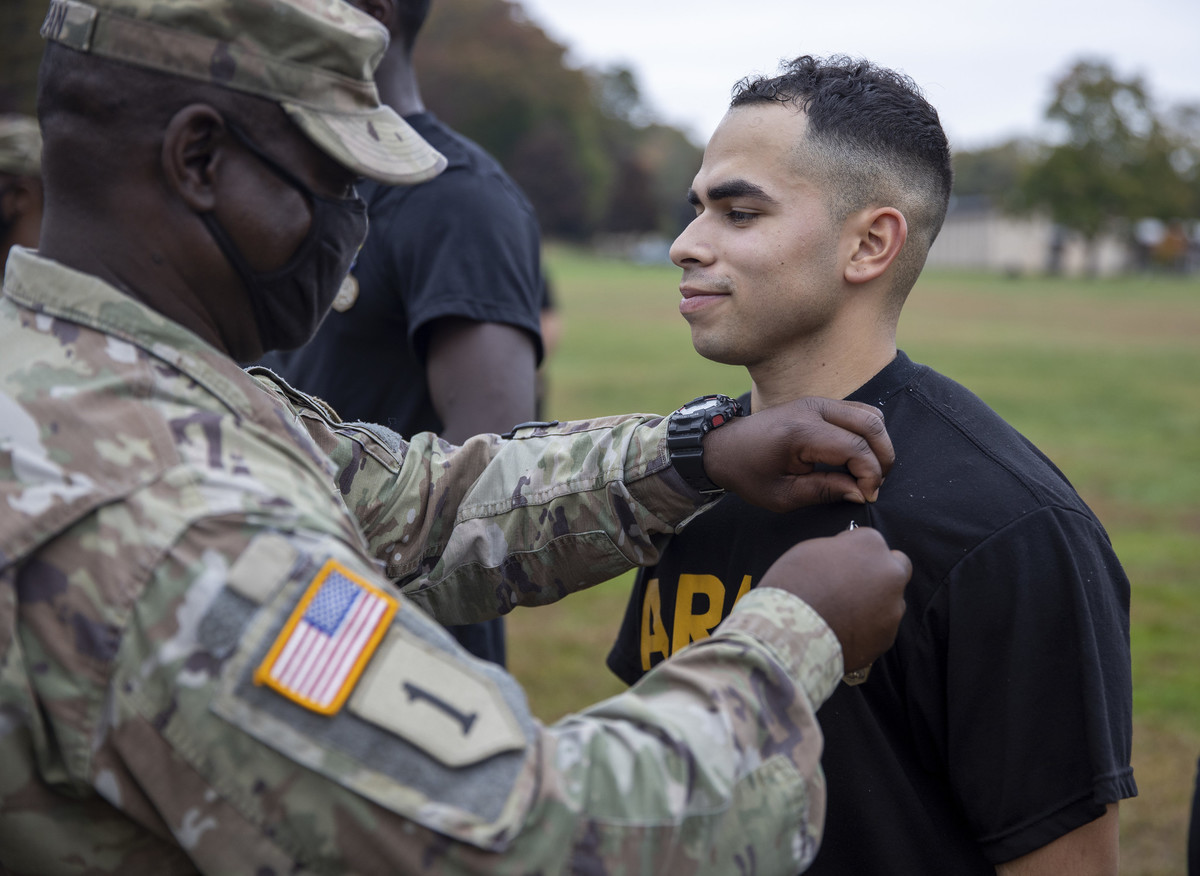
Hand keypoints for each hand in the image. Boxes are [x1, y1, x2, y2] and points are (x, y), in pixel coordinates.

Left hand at [701, 397, 892, 511]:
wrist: (726, 447)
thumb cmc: (749, 474)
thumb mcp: (783, 496)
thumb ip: (824, 492)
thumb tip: (862, 492)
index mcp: (800, 432)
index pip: (854, 448)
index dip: (870, 476)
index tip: (867, 497)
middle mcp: (813, 408)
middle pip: (870, 425)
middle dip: (882, 459)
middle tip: (874, 486)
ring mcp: (818, 401)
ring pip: (870, 415)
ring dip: (879, 445)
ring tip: (869, 473)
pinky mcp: (821, 403)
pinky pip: (859, 412)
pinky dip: (869, 433)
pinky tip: (860, 458)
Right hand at [759, 528, 909, 671]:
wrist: (789, 633)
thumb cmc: (793, 587)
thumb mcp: (810, 550)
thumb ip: (838, 551)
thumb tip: (844, 559)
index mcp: (870, 545)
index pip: (870, 541)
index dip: (853, 552)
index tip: (840, 563)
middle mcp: (889, 573)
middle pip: (896, 567)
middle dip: (880, 573)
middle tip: (854, 585)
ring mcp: (892, 608)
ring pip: (891, 602)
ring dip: (874, 604)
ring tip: (842, 614)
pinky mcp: (887, 638)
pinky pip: (880, 629)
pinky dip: (867, 629)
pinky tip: (843, 631)